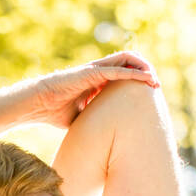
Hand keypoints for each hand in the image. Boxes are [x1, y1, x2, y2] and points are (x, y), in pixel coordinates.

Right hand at [27, 51, 160, 129]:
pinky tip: (147, 79)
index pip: (122, 73)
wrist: (39, 104)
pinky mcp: (92, 72)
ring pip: (127, 59)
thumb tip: (101, 136)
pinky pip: (118, 70)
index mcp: (95, 80)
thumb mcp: (81, 117)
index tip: (149, 91)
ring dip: (144, 68)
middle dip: (144, 71)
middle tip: (156, 85)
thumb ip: (92, 119)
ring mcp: (95, 70)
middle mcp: (97, 71)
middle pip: (128, 63)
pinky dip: (135, 74)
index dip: (137, 79)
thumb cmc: (54, 112)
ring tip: (155, 80)